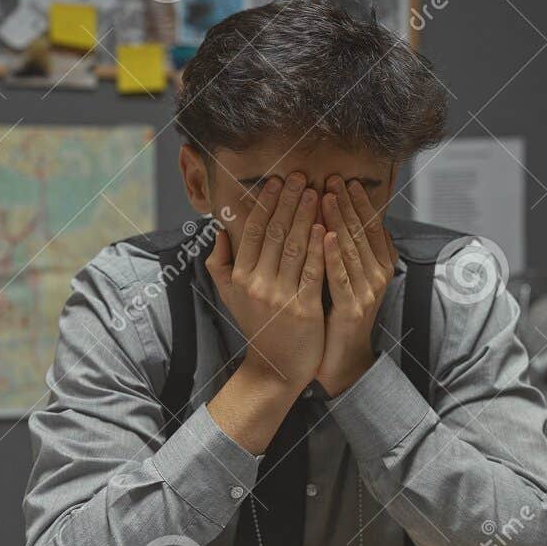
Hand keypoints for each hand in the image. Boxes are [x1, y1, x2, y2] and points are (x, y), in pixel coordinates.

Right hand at [206, 172, 325, 391]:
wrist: (275, 368)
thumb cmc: (257, 326)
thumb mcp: (229, 295)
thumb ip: (220, 263)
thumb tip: (219, 231)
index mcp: (241, 277)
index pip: (254, 231)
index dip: (267, 203)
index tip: (277, 181)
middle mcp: (258, 285)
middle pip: (276, 234)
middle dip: (289, 201)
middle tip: (301, 176)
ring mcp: (282, 298)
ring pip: (296, 248)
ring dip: (307, 217)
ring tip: (317, 192)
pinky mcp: (305, 311)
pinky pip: (314, 273)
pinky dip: (321, 249)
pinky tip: (327, 228)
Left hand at [316, 176, 395, 396]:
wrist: (341, 358)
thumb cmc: (338, 313)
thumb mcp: (348, 277)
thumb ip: (348, 249)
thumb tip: (340, 214)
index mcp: (379, 265)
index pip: (369, 225)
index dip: (358, 202)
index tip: (342, 179)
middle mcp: (377, 276)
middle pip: (361, 232)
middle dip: (346, 203)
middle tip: (332, 178)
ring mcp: (366, 293)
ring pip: (352, 249)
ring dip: (339, 220)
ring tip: (326, 195)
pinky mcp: (351, 309)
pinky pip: (340, 277)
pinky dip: (333, 255)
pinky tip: (325, 235)